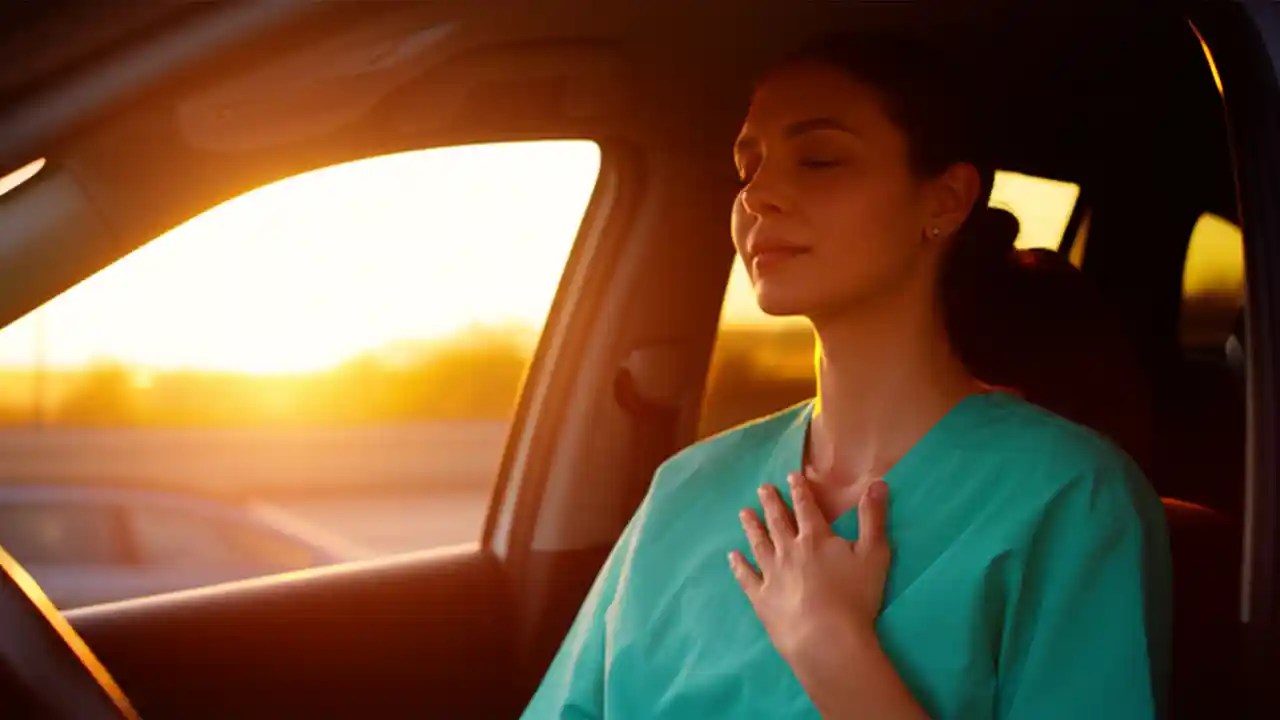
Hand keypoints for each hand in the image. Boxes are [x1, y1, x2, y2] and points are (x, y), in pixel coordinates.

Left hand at [728, 472, 891, 666]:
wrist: (826, 639)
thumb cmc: (855, 598)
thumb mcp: (874, 554)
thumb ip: (874, 518)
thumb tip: (878, 482)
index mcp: (815, 538)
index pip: (805, 507)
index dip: (798, 490)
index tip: (790, 476)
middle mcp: (789, 549)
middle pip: (777, 521)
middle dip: (770, 502)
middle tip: (761, 488)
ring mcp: (772, 573)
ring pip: (758, 544)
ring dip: (752, 527)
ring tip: (744, 513)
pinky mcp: (761, 597)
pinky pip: (746, 577)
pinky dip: (739, 565)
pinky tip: (732, 557)